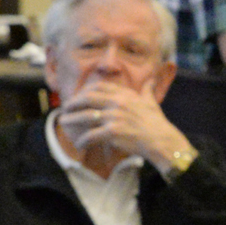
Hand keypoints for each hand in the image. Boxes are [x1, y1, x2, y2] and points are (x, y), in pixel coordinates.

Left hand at [53, 83, 188, 169]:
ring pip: (85, 116)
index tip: (78, 96)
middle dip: (74, 102)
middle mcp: (118, 103)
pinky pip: (91, 135)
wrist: (161, 141)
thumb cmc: (157, 123)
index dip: (85, 90)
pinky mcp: (113, 132)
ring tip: (63, 123)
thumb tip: (151, 80)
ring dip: (72, 119)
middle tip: (65, 107)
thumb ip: (147, 90)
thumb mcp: (151, 102)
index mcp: (125, 95)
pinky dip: (83, 140)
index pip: (99, 86)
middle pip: (88, 98)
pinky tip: (79, 144)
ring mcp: (115, 117)